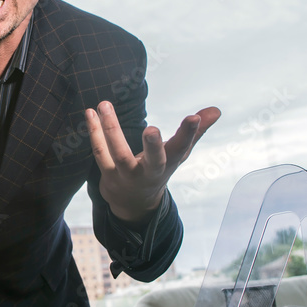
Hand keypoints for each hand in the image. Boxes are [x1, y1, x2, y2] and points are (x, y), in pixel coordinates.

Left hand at [85, 103, 220, 222]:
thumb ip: (194, 132)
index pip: (181, 148)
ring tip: (104, 104)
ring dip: (111, 130)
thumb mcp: (178, 154)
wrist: (133, 202)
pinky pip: (100, 153)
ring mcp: (128, 175)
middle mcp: (150, 172)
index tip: (194, 117)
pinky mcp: (108, 174)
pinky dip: (94, 133)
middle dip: (153, 147)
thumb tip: (216, 110)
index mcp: (169, 163)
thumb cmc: (158, 169)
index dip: (188, 133)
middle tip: (152, 129)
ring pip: (119, 154)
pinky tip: (90, 113)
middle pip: (153, 161)